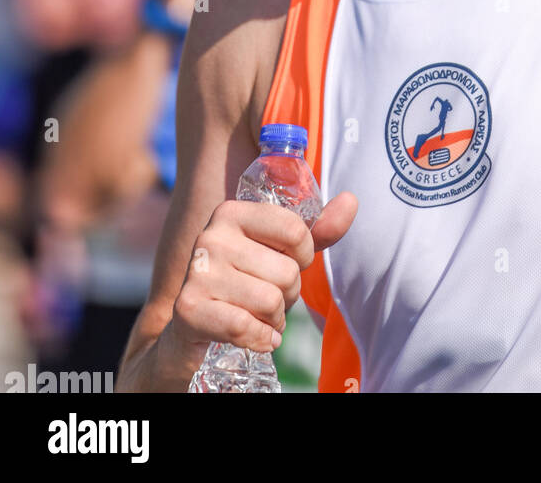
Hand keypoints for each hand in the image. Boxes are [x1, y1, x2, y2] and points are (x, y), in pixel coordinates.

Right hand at [170, 192, 356, 356]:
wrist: (193, 325)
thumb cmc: (245, 281)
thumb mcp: (279, 252)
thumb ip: (317, 230)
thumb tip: (351, 200)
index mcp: (233, 212)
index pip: (297, 232)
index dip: (303, 257)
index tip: (287, 264)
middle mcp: (211, 236)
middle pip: (287, 272)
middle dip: (288, 294)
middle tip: (270, 297)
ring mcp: (198, 272)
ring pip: (270, 301)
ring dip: (275, 320)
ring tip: (260, 316)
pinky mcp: (188, 309)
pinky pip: (245, 327)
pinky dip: (261, 339)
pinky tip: (255, 336)